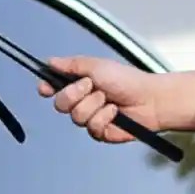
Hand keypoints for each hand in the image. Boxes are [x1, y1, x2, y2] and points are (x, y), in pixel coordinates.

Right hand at [38, 56, 160, 143]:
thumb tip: (50, 61)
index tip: (45, 87)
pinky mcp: (100, 132)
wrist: (149, 99)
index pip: (54, 87)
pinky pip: (92, 127)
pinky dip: (104, 117)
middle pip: (60, 104)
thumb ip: (72, 64)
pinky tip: (115, 112)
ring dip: (94, 104)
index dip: (46, 88)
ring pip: (76, 116)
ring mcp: (90, 118)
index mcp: (79, 84)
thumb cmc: (127, 79)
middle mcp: (82, 101)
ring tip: (109, 98)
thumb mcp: (97, 66)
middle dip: (74, 93)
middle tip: (91, 86)